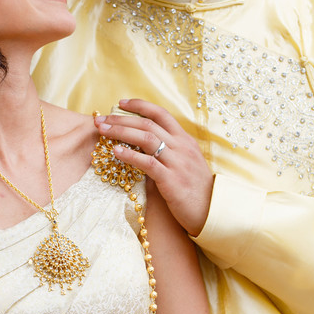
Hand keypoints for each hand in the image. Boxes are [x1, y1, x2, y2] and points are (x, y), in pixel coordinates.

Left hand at [94, 99, 212, 235]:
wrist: (212, 210)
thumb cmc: (196, 189)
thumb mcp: (186, 163)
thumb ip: (168, 151)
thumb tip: (141, 145)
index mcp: (184, 140)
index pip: (160, 114)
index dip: (139, 106)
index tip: (120, 103)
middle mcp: (181, 147)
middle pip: (148, 124)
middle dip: (121, 119)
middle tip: (100, 120)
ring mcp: (177, 162)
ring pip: (146, 139)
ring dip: (121, 132)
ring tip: (103, 131)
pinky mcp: (171, 180)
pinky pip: (148, 163)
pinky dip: (130, 155)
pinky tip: (116, 151)